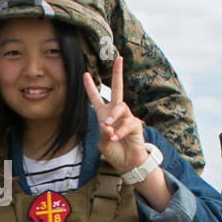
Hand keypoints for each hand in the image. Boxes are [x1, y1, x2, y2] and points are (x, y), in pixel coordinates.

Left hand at [83, 55, 145, 172]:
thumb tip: (108, 126)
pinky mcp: (136, 125)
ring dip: (113, 116)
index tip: (85, 74)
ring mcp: (127, 117)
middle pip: (118, 88)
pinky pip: (128, 123)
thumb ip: (103, 135)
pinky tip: (115, 138)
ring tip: (108, 127)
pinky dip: (120, 131)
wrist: (127, 162)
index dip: (90, 87)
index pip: (96, 98)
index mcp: (104, 115)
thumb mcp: (103, 144)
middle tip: (119, 58)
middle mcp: (116, 113)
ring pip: (121, 106)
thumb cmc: (114, 151)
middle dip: (118, 73)